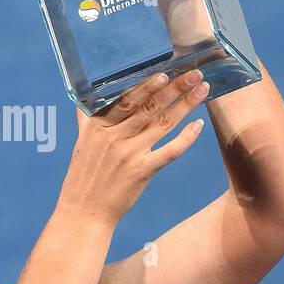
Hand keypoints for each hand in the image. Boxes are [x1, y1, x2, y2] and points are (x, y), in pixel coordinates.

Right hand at [61, 67, 208, 228]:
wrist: (84, 212)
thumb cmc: (83, 177)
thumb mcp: (81, 143)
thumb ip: (85, 120)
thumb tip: (83, 99)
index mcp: (97, 127)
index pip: (126, 100)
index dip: (147, 85)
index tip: (166, 71)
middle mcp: (114, 137)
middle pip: (149, 107)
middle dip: (174, 88)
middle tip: (194, 74)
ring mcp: (128, 154)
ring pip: (162, 124)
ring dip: (185, 105)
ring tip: (202, 90)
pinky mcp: (141, 171)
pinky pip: (169, 151)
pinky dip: (185, 138)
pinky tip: (198, 125)